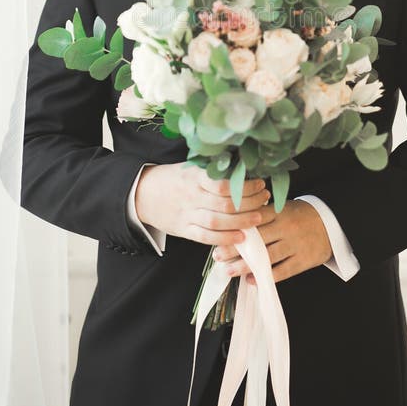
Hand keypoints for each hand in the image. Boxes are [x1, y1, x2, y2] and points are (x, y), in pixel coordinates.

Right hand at [135, 163, 269, 246]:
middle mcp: (191, 196)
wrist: (142, 194)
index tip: (260, 183)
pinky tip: (240, 238)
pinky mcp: (184, 230)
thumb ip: (212, 170)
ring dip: (241, 222)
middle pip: (225, 204)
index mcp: (194, 177)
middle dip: (249, 203)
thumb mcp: (190, 167)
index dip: (245, 185)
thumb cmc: (172, 178)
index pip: (224, 183)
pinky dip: (224, 239)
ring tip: (258, 218)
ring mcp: (187, 215)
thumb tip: (242, 166)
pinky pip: (206, 237)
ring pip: (217, 222)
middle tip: (264, 199)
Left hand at [212, 199, 332, 284]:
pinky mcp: (303, 260)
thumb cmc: (300, 216)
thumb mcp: (283, 208)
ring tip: (229, 270)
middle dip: (235, 248)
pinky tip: (251, 281)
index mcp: (279, 212)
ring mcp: (295, 245)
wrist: (332, 224)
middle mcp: (286, 228)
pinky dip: (266, 277)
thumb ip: (262, 213)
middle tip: (217, 256)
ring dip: (246, 265)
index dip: (235, 227)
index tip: (218, 234)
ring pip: (266, 258)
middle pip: (257, 240)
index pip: (254, 219)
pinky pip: (282, 271)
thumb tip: (234, 220)